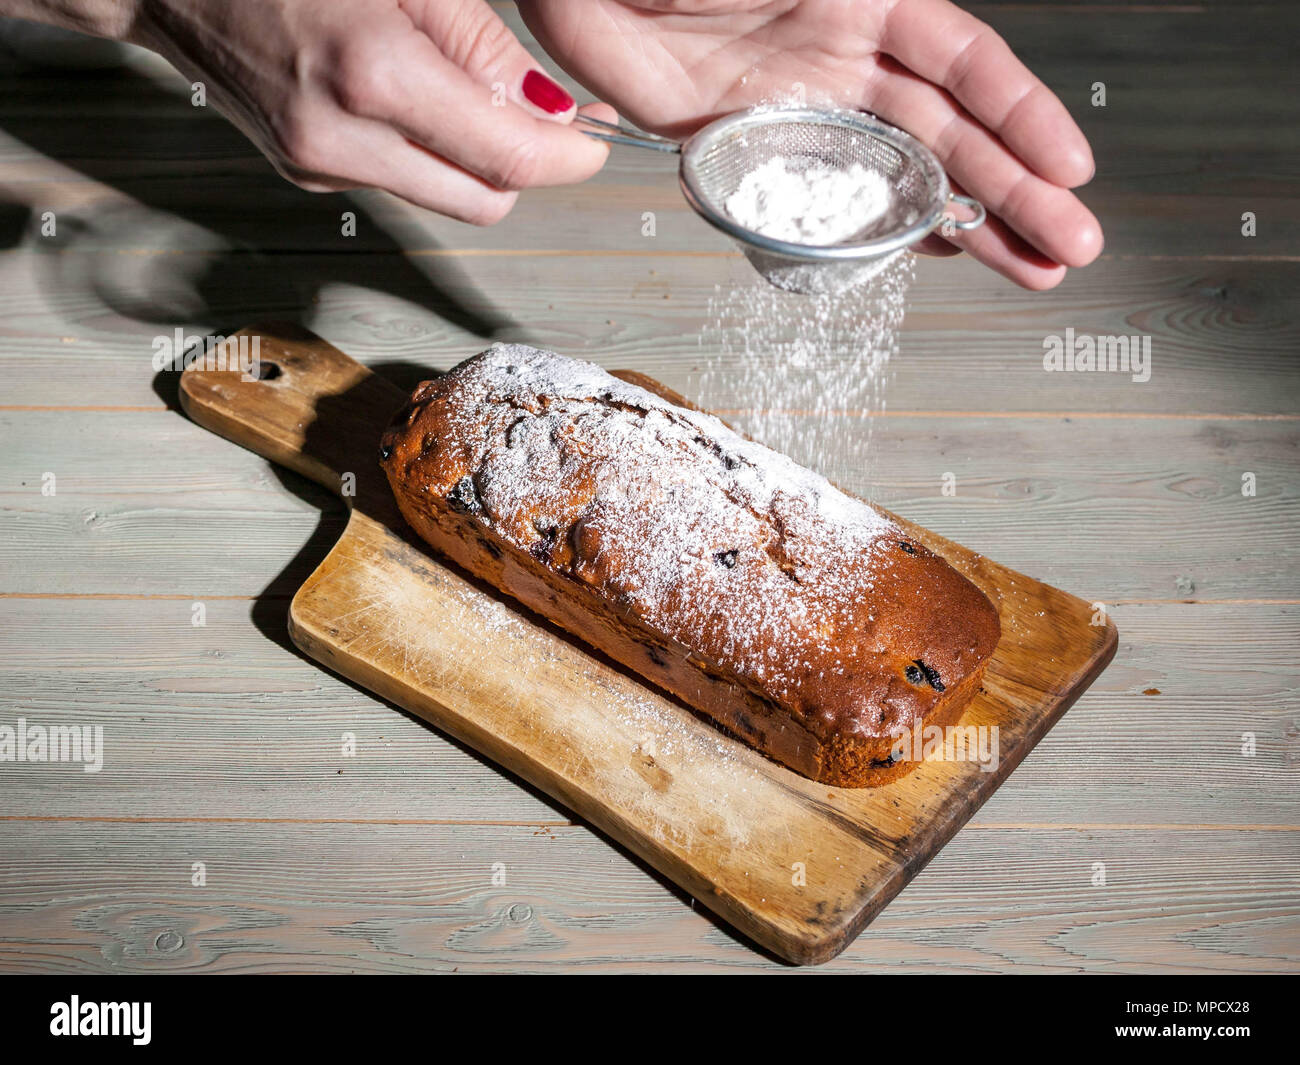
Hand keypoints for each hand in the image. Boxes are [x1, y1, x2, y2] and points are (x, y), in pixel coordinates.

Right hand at [121, 0, 612, 223]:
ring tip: (473, 93)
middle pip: (485, 199)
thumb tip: (549, 106)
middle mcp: (341, 137)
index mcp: (372, 75)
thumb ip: (481, 45)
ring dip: (477, 161)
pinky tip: (413, 100)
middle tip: (551, 118)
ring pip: (445, 197)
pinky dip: (427, 152)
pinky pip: (398, 181)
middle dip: (528, 167)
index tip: (597, 136)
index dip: (570, 156)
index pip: (509, 158)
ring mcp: (318, 163)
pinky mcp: (305, 171)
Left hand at [520, 0, 1101, 287]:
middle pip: (952, 130)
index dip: (1021, 115)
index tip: (1070, 168)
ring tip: (1032, 269)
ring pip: (906, 173)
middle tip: (1070, 246)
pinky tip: (940, 253)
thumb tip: (932, 36)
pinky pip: (831, 199)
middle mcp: (846, 57)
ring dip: (972, 222)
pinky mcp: (753, 150)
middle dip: (1016, 188)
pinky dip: (884, 228)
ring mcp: (805, 110)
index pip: (964, 62)